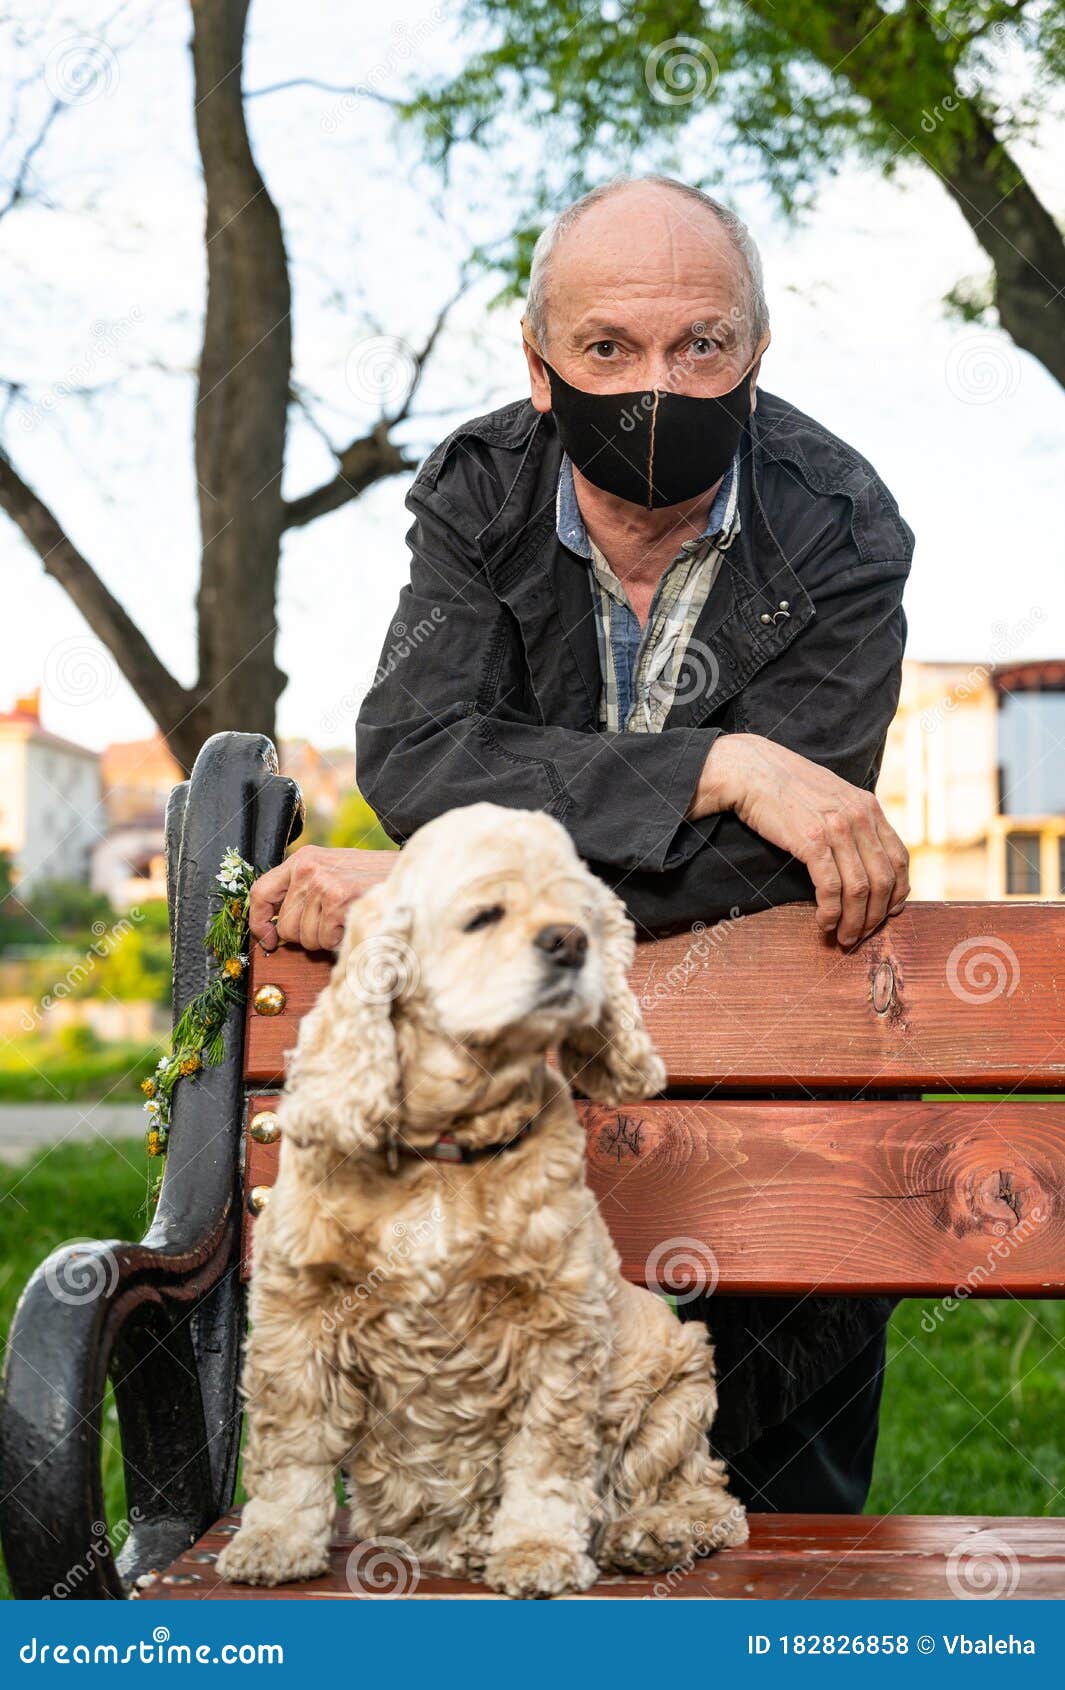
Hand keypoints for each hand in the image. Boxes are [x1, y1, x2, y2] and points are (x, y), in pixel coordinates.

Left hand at [249, 846, 392, 953]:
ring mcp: (322, 883)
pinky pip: (324, 939)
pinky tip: (354, 921)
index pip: (260, 892)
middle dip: (306, 936)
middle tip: (331, 924)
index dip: (258, 922)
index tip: (268, 939)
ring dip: (325, 939)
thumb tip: (274, 930)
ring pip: (304, 938)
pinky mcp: (338, 899)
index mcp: (302, 859)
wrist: (412, 873)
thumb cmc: (374, 879)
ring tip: (346, 919)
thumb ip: (304, 893)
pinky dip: (340, 940)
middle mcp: (307, 868)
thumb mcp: (333, 873)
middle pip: (284, 925)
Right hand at [691, 734, 909, 946]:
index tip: (888, 911)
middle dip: (876, 915)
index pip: (899, 858)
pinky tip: (823, 922)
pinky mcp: (811, 841)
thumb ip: (852, 820)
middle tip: (861, 934)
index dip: (898, 892)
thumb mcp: (832, 795)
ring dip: (854, 921)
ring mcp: (837, 829)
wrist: (751, 770)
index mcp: (868, 806)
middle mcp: (859, 817)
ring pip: (860, 889)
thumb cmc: (786, 786)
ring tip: (843, 937)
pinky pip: (831, 888)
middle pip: (883, 879)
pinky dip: (830, 912)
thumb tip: (860, 855)